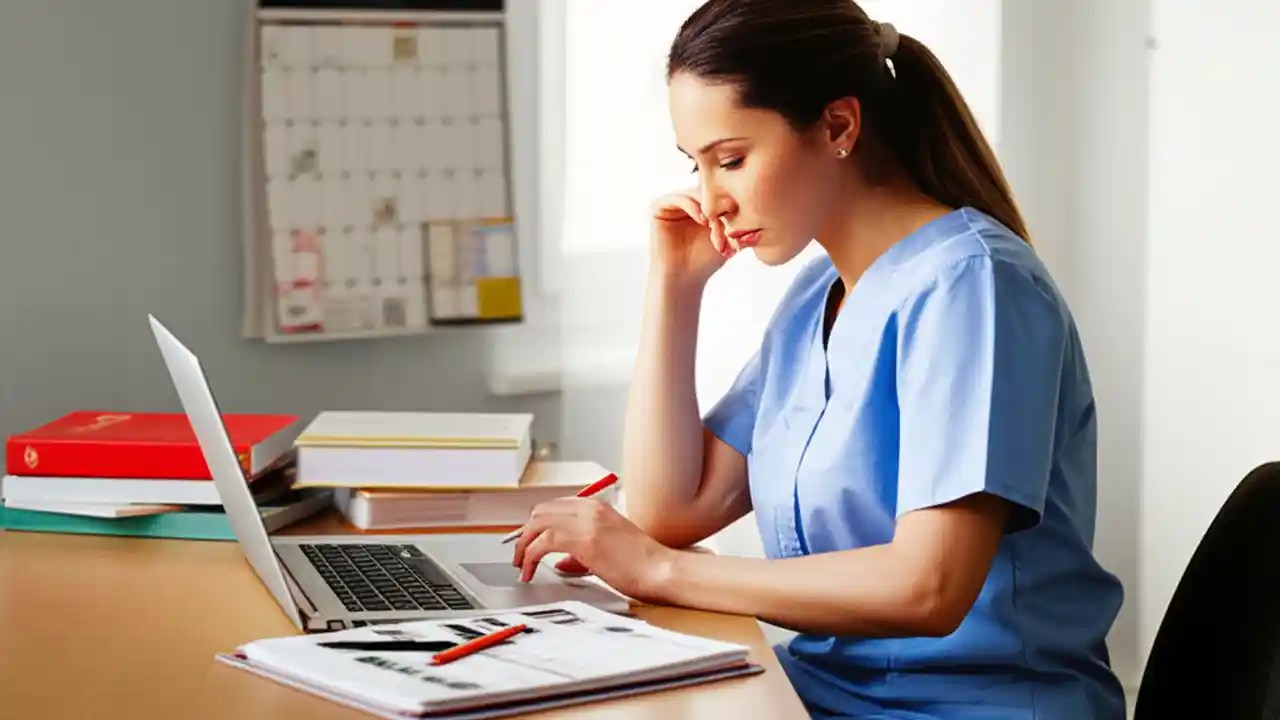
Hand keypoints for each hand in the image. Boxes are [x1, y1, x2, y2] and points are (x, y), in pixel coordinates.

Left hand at [510, 498, 673, 603]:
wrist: (660, 570)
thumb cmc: (641, 563)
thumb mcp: (607, 548)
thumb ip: (580, 552)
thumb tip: (560, 562)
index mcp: (596, 506)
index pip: (553, 507)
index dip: (535, 524)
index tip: (526, 540)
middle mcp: (589, 509)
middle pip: (540, 512)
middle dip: (524, 534)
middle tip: (519, 554)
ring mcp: (586, 522)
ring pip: (536, 525)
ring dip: (522, 546)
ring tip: (520, 565)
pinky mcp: (583, 540)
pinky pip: (541, 544)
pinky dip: (529, 557)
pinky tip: (529, 571)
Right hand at [649, 189, 738, 286]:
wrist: (683, 278)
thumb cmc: (705, 261)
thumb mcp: (729, 240)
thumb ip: (744, 229)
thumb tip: (766, 224)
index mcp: (698, 205)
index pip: (717, 195)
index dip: (730, 207)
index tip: (739, 228)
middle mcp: (684, 202)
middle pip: (706, 192)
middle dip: (720, 210)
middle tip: (728, 230)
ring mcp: (670, 203)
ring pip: (695, 195)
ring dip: (708, 212)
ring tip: (715, 231)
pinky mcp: (657, 207)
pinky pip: (678, 198)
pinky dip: (692, 207)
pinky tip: (702, 222)